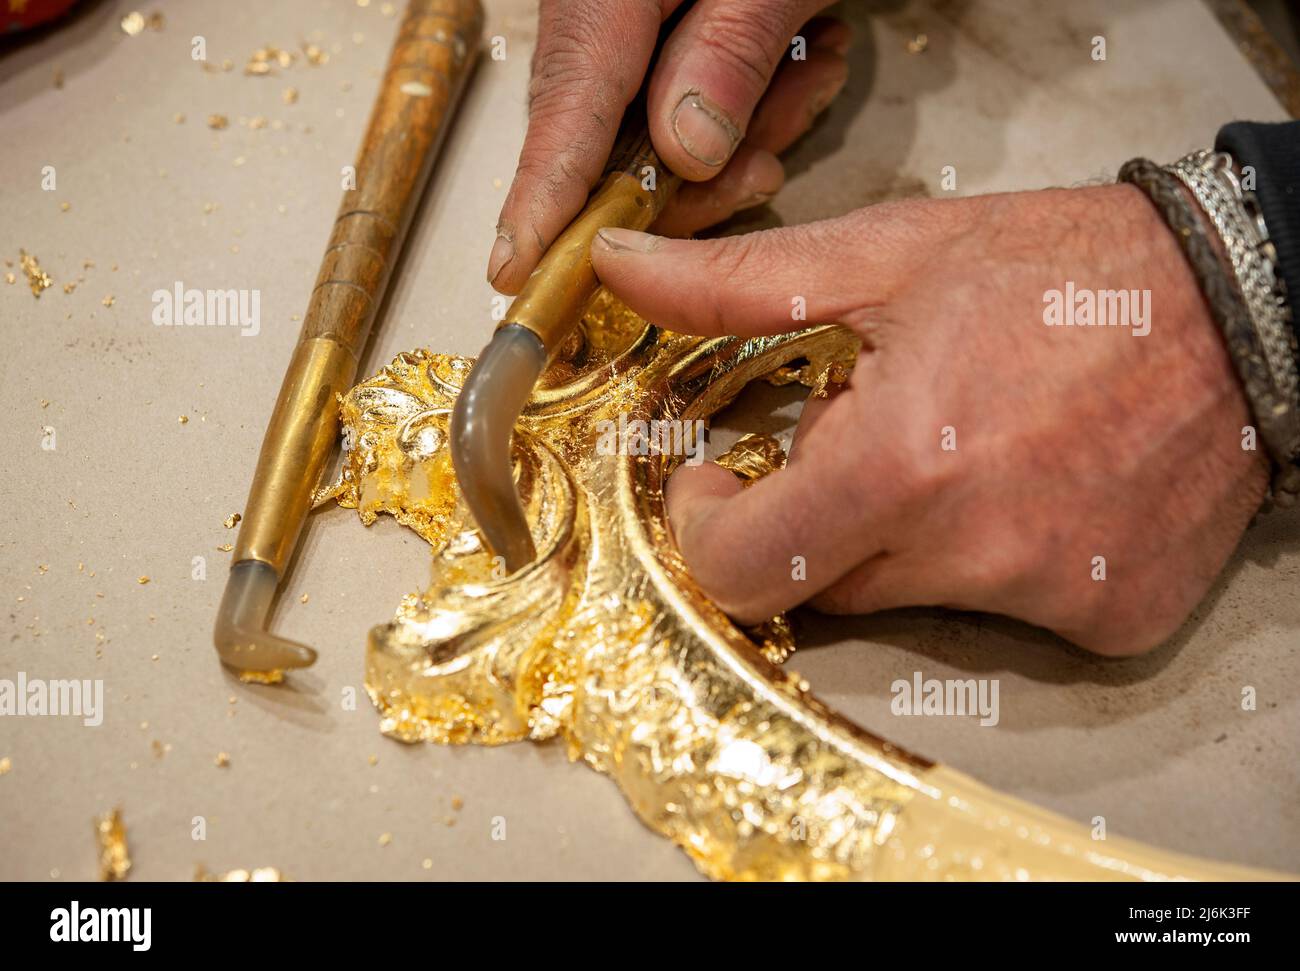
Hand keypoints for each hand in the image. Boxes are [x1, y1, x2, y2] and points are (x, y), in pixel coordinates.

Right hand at [488, 0, 848, 292]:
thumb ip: (731, 51)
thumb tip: (683, 154)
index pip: (570, 101)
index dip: (543, 194)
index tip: (515, 267)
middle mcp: (604, 1)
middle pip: (612, 128)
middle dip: (692, 173)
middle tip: (761, 166)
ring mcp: (632, 12)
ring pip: (660, 119)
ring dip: (742, 126)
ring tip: (805, 67)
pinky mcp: (668, 19)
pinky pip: (692, 86)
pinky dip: (752, 91)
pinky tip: (803, 48)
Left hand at [590, 185, 1268, 655]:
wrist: (1244, 302)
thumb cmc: (1061, 269)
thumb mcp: (885, 259)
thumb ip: (735, 285)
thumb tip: (621, 272)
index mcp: (900, 468)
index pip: (746, 571)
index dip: (709, 532)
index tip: (720, 486)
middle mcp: (974, 554)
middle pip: (824, 585)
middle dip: (815, 515)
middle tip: (868, 433)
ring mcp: (1050, 597)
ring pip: (910, 597)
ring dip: (905, 533)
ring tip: (964, 442)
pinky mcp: (1112, 620)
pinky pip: (1004, 610)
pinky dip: (992, 557)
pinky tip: (1033, 482)